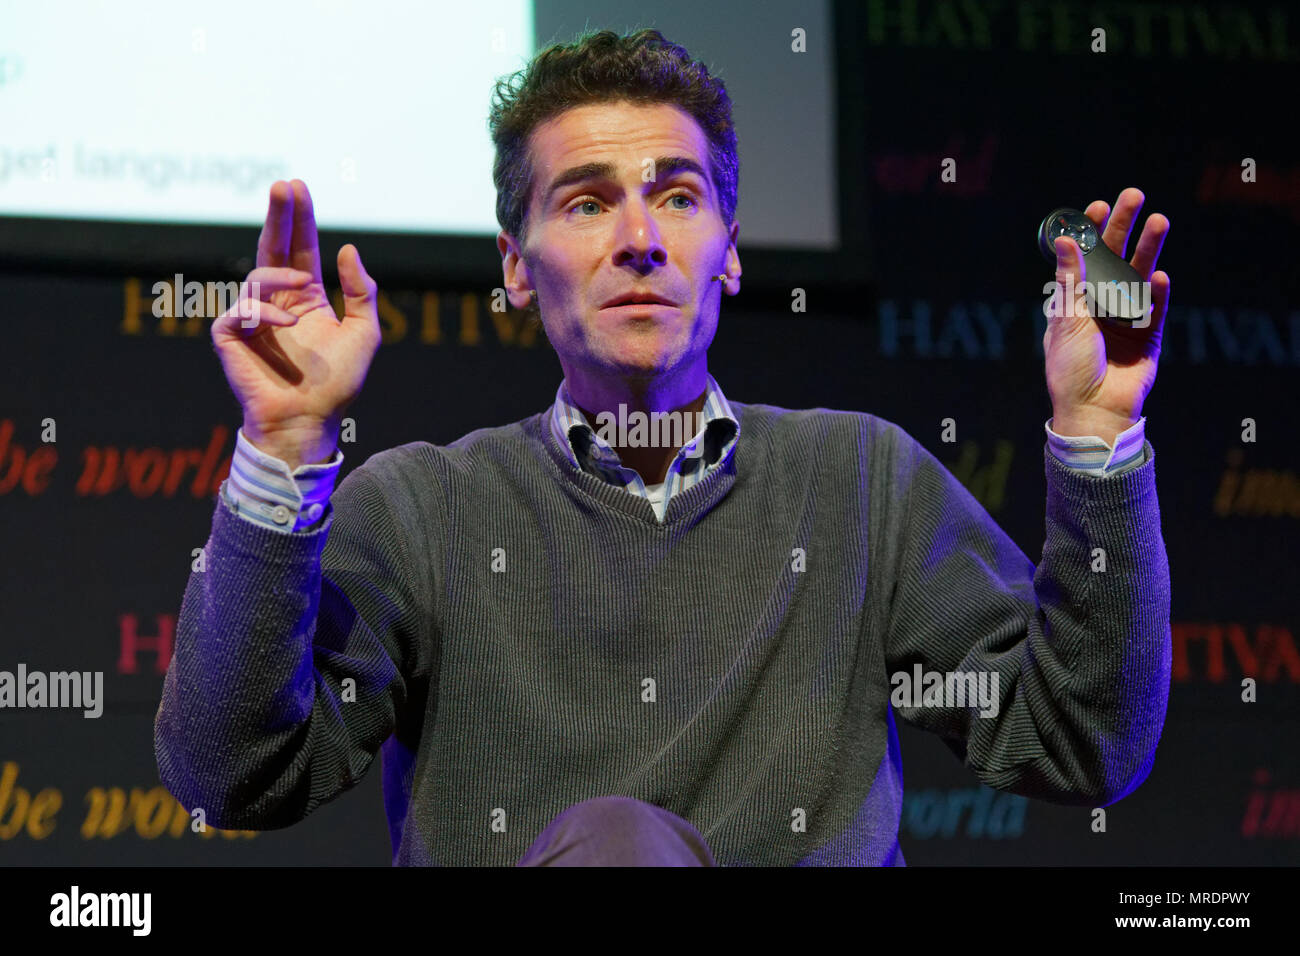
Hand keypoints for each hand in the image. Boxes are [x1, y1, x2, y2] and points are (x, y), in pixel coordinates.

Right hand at [211, 179, 380, 469]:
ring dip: (278, 274)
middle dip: (278, 215)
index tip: (297, 185)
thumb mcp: (364, 332)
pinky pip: (241, 311)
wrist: (311, 420)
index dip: (299, 217)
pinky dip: (264, 312)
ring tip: (300, 283)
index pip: (299, 247)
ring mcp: (252, 318)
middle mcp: (276, 301)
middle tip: (282, 185)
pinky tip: (285, 322)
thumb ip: (360, 291)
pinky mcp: (230, 337)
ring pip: (256, 276)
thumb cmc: (337, 383)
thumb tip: (347, 248)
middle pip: (272, 247)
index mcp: (304, 297)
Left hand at [1044, 186, 1169, 444]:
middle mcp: (1101, 305)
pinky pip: (1157, 310)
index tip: (1096, 206)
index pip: (1085, 258)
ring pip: (1140, 276)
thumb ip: (1070, 280)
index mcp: (1076, 302)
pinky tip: (1161, 275)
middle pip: (1116, 258)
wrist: (1093, 411)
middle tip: (1134, 195)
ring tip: (1159, 221)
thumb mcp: (1067, 319)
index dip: (1091, 233)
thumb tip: (1063, 239)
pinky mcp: (1149, 337)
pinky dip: (1159, 294)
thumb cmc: (1071, 369)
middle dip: (1124, 228)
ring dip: (1148, 250)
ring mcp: (1126, 319)